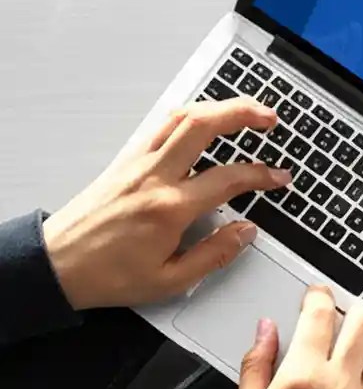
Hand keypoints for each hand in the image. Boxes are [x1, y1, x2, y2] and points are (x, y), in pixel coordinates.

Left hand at [42, 97, 290, 309]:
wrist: (56, 266)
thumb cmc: (106, 274)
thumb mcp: (170, 280)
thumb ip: (214, 254)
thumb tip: (245, 232)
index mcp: (168, 208)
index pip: (228, 179)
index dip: (262, 175)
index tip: (279, 178)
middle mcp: (152, 177)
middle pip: (202, 126)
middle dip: (242, 114)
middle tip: (269, 118)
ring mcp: (136, 164)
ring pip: (180, 118)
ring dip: (216, 108)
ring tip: (242, 110)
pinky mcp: (124, 161)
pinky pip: (161, 127)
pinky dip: (189, 116)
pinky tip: (202, 119)